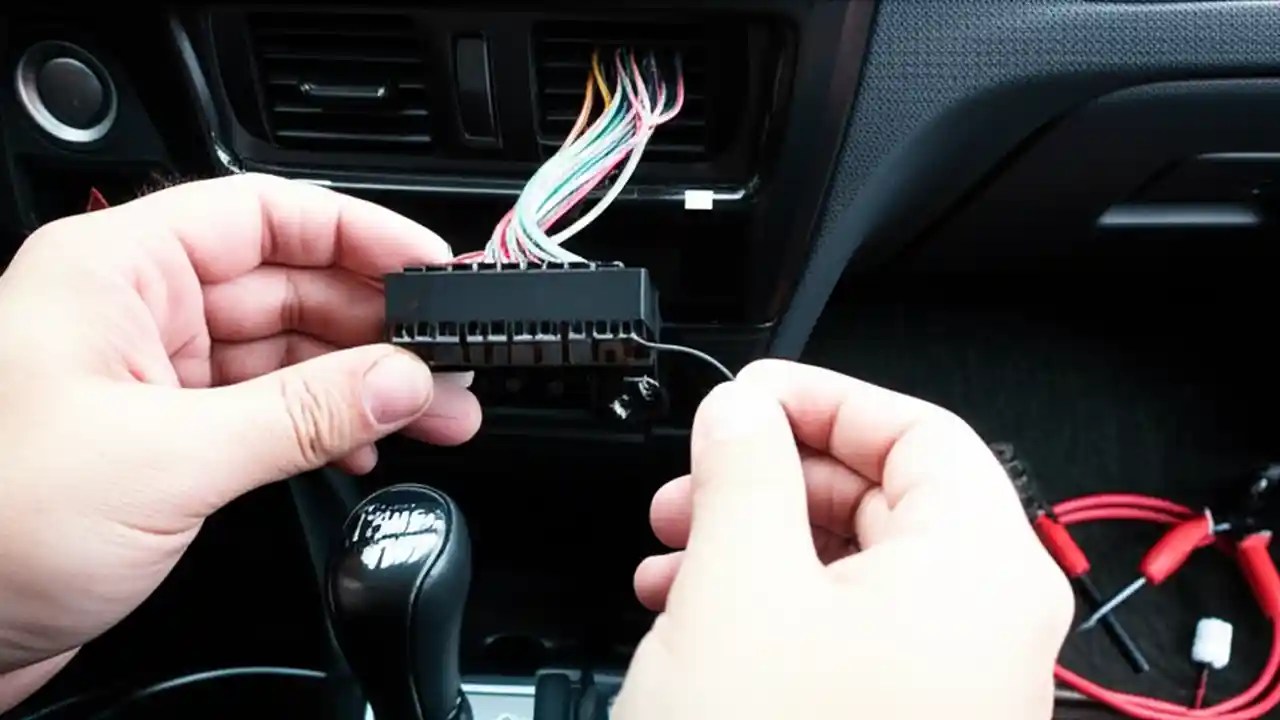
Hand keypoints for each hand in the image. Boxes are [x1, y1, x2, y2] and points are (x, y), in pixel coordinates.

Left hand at [0, 174, 479, 705]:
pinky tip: (362, 447)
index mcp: (115, 272)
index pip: (262, 215)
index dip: (357, 233)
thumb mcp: (169, 458)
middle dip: (375, 326)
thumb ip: (300, 414)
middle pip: (286, 287)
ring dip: (361, 384)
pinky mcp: (160, 440)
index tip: (429, 268)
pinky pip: (264, 411)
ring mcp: (148, 378)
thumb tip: (397, 382)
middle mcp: (133, 313)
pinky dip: (320, 427)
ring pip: (284, 355)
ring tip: (434, 413)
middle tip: (447, 362)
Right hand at [614, 360, 1070, 719]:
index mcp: (978, 569)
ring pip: (851, 566)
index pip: (916, 429)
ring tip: (675, 554)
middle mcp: (983, 625)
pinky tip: (695, 617)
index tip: (746, 399)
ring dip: (755, 543)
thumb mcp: (740, 584)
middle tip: (696, 481)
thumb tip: (744, 410)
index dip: (821, 400)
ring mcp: (947, 682)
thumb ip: (743, 468)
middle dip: (771, 477)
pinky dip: (769, 606)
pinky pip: (842, 631)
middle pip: (881, 497)